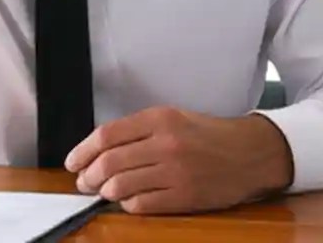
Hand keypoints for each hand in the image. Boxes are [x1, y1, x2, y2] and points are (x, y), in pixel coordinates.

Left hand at [64, 107, 293, 214]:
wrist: (250, 153)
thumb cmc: (207, 135)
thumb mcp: (171, 118)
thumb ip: (137, 131)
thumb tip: (98, 150)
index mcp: (158, 119)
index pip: (106, 135)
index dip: (82, 151)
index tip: (72, 162)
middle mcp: (166, 144)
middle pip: (109, 163)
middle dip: (88, 175)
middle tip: (83, 182)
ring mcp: (176, 172)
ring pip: (121, 186)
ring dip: (105, 192)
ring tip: (102, 192)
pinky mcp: (186, 197)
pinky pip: (142, 204)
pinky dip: (127, 204)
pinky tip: (128, 201)